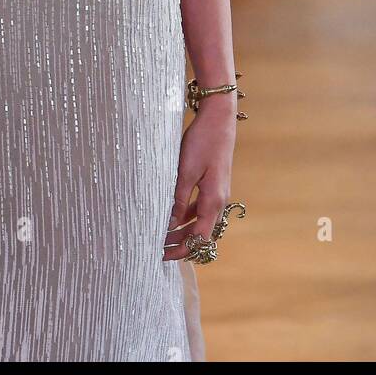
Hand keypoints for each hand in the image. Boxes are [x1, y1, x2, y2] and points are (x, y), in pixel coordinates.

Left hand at [162, 97, 236, 261]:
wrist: (218, 118)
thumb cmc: (202, 142)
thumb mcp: (185, 171)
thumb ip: (178, 198)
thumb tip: (169, 223)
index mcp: (213, 201)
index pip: (199, 238)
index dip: (181, 250)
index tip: (162, 256)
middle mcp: (218, 201)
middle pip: (200, 233)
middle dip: (180, 243)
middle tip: (157, 248)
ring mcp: (216, 192)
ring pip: (199, 220)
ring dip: (182, 229)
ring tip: (160, 234)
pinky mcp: (212, 183)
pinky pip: (198, 207)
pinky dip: (185, 214)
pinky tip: (171, 213)